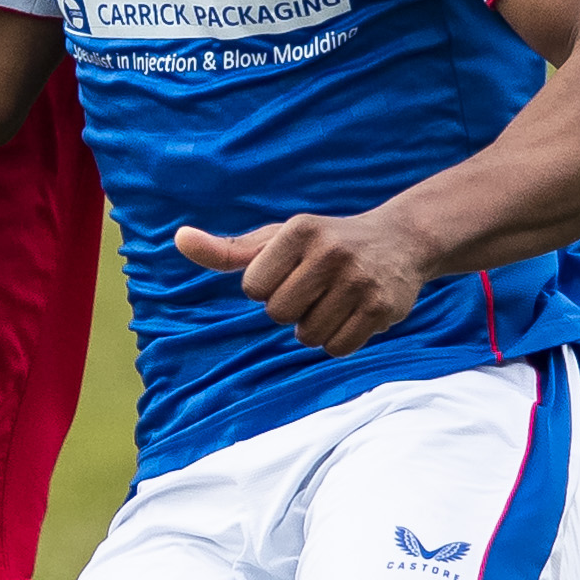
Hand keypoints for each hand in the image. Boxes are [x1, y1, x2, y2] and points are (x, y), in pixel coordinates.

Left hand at [174, 210, 430, 356]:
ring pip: (307, 336)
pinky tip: (353, 313)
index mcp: (299, 231)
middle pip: (278, 314)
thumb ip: (227, 249)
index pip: (253, 289)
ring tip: (335, 299)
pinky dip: (339, 340)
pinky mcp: (383, 308)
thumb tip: (178, 239)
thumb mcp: (276, 240)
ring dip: (314, 327)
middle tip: (315, 288)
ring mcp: (359, 280)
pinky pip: (337, 349)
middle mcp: (330, 251)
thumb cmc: (323, 244)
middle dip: (291, 309)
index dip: (267, 288)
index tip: (291, 272)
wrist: (401, 241)